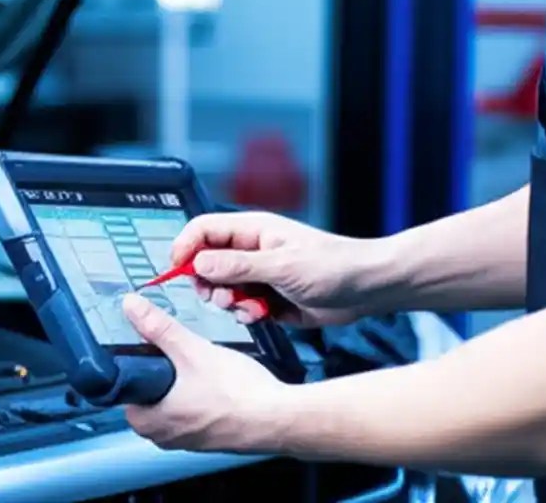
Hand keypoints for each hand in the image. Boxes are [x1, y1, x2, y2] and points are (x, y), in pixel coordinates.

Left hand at [122, 294, 289, 452]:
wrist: (279, 418)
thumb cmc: (238, 392)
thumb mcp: (191, 350)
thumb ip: (159, 328)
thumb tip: (131, 307)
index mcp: (152, 422)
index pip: (125, 396)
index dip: (135, 373)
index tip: (146, 357)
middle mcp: (167, 438)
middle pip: (147, 402)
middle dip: (159, 380)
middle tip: (175, 360)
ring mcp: (190, 442)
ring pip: (171, 411)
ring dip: (179, 391)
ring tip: (197, 370)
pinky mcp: (212, 440)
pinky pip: (194, 418)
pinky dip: (199, 402)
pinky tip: (216, 385)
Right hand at [173, 211, 387, 326]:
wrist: (367, 289)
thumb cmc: (334, 266)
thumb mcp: (283, 265)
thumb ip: (239, 265)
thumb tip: (200, 262)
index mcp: (252, 231)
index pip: (201, 230)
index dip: (184, 248)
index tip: (178, 272)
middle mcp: (250, 251)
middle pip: (205, 262)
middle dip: (207, 283)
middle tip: (221, 297)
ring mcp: (258, 274)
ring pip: (221, 288)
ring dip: (229, 301)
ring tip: (249, 307)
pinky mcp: (266, 297)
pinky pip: (241, 306)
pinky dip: (246, 314)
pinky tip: (263, 315)